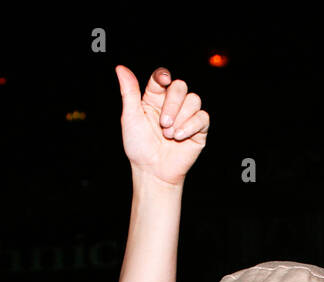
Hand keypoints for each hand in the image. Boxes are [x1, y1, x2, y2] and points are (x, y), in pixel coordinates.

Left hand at [117, 66, 209, 186]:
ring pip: (194, 100)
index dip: (164, 76)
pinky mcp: (198, 129)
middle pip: (180, 86)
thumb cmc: (139, 146)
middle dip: (173, 104)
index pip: (162, 78)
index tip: (163, 81)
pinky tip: (179, 136)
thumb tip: (120, 68)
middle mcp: (172, 104)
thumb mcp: (130, 117)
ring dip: (181, 117)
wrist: (153, 170)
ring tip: (170, 134)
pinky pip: (202, 117)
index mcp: (154, 98)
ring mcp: (186, 116)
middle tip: (163, 124)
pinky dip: (191, 126)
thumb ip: (129, 92)